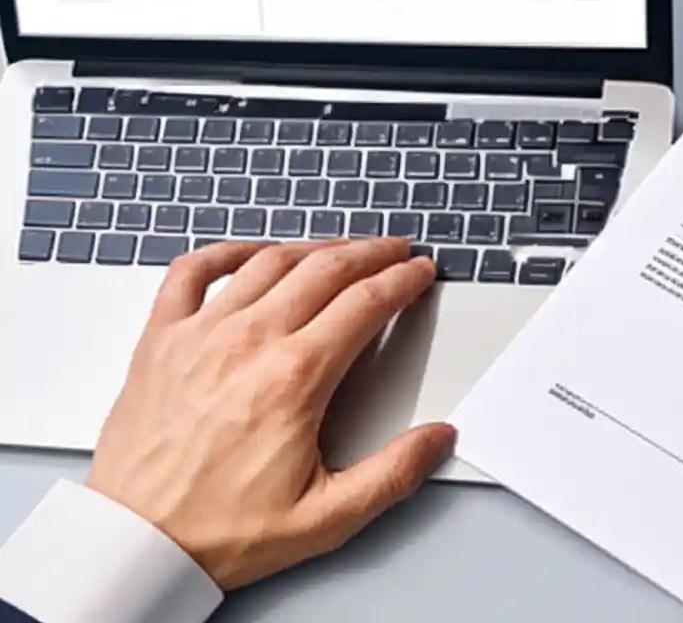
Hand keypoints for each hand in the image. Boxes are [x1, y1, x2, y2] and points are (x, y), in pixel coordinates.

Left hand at [85, 239, 456, 589]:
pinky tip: (251, 253)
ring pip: (269, 262)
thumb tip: (438, 437)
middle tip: (393, 251)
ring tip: (339, 249)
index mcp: (296, 378)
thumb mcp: (327, 517)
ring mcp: (201, 334)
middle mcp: (250, 342)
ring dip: (314, 247)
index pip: (366, 303)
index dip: (402, 280)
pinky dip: (228, 251)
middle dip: (370, 254)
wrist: (137, 542)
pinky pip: (193, 272)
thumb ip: (393, 474)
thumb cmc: (221, 531)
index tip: (418, 273)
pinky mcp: (161, 340)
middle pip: (325, 269)